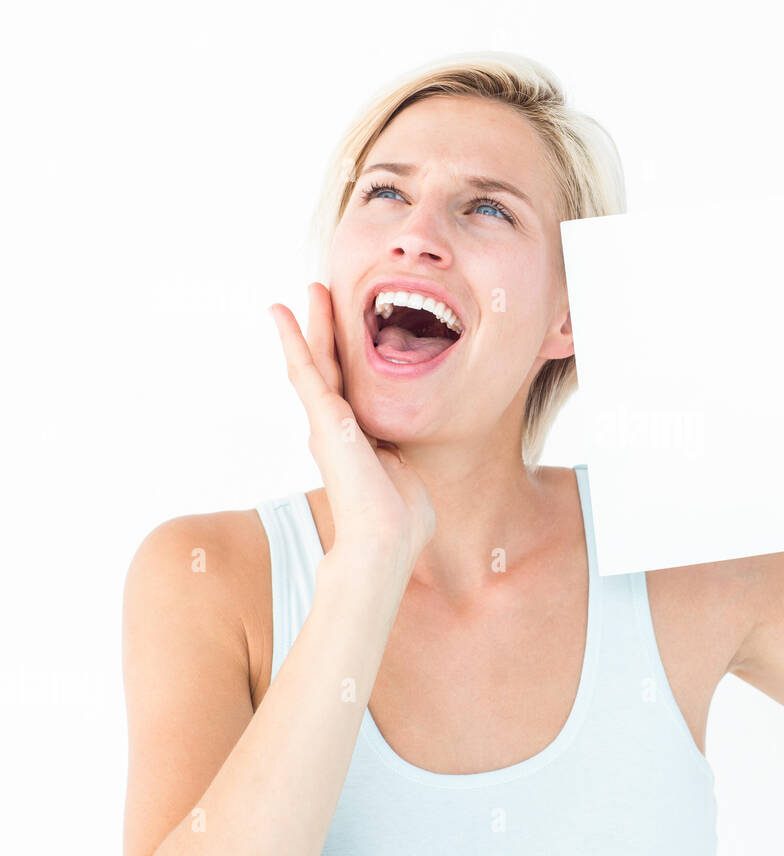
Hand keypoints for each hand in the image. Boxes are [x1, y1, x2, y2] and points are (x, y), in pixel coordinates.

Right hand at [269, 282, 436, 568]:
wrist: (386, 539)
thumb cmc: (401, 519)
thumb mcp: (404, 471)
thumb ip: (398, 453)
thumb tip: (402, 454)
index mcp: (357, 438)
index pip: (351, 387)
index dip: (348, 356)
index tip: (351, 327)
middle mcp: (336, 428)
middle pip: (330, 367)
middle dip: (326, 330)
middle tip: (322, 292)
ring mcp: (328, 423)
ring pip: (315, 362)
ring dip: (310, 325)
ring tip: (308, 291)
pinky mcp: (325, 420)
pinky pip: (306, 371)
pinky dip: (292, 340)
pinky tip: (282, 314)